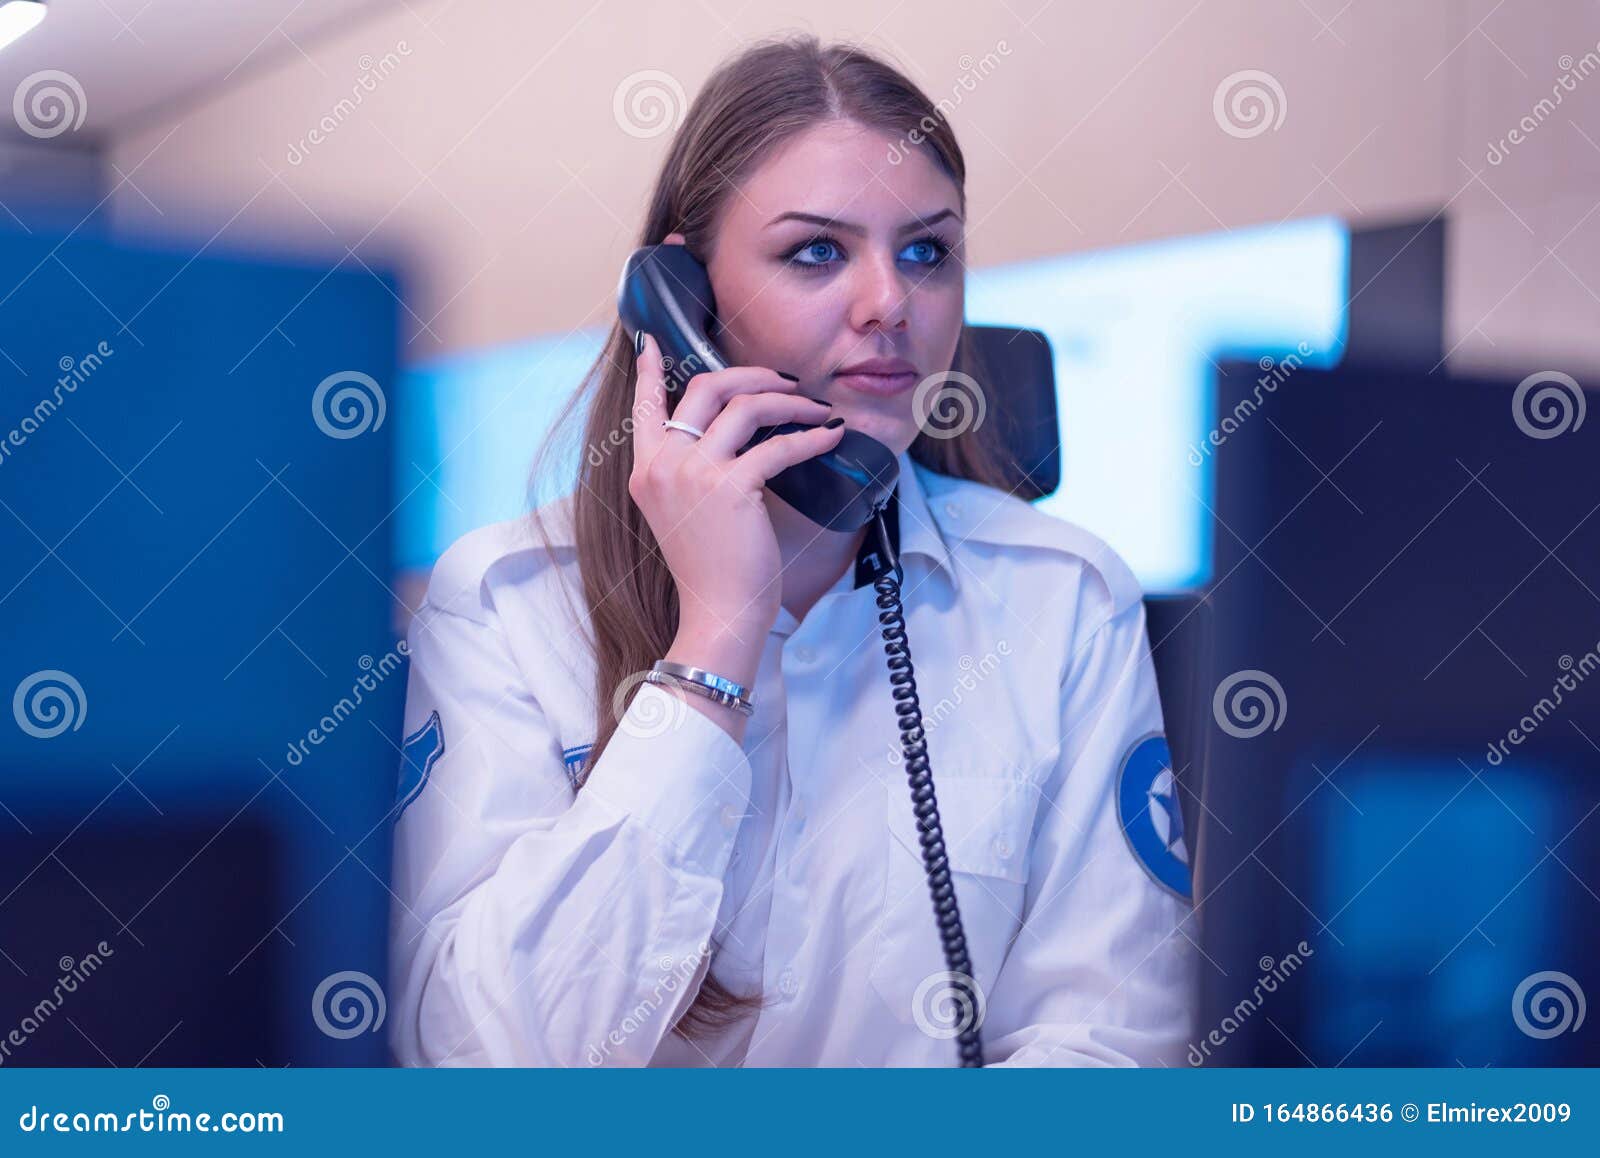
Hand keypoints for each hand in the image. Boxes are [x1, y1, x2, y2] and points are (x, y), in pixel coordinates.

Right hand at [628, 331, 844, 659]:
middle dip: (752, 375)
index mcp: (646, 470)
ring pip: (745, 405)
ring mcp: (694, 474)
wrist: (718, 613)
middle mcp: (663, 465)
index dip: (648, 370)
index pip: (644, 406)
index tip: (652, 341)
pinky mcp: (730, 487)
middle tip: (786, 382)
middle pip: (704, 387)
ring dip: (790, 401)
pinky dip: (811, 437)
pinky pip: (779, 445)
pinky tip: (831, 436)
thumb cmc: (710, 570)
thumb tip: (734, 433)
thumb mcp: (685, 512)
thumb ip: (692, 472)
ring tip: (817, 410)